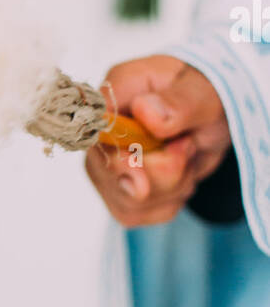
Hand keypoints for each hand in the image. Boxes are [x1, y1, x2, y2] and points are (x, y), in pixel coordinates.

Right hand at [86, 55, 231, 226]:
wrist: (213, 117)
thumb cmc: (205, 95)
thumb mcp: (204, 93)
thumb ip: (177, 104)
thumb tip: (144, 110)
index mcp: (117, 92)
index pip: (93, 130)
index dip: (117, 158)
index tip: (146, 177)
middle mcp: (102, 130)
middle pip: (109, 173)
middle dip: (161, 173)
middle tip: (188, 147)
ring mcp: (105, 163)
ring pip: (125, 200)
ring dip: (170, 188)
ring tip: (186, 156)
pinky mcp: (117, 190)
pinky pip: (134, 214)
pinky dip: (166, 203)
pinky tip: (178, 177)